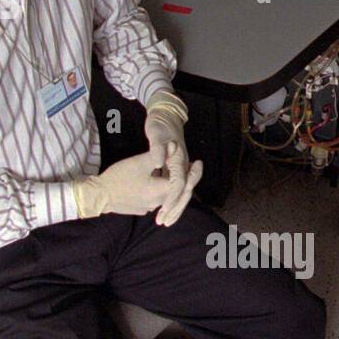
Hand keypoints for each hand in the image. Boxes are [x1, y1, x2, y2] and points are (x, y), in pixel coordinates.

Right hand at [73, 143, 185, 217]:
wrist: (99, 195)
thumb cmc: (119, 177)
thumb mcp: (139, 162)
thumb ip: (158, 154)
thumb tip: (173, 145)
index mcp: (160, 191)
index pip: (183, 183)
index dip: (192, 172)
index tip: (198, 161)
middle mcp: (158, 202)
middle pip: (179, 193)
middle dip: (189, 179)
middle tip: (195, 166)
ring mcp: (149, 207)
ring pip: (169, 196)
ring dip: (176, 184)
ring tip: (179, 171)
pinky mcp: (141, 207)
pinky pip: (159, 199)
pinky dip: (165, 189)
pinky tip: (161, 180)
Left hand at [143, 89, 202, 225]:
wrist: (166, 116)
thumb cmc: (160, 126)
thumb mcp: (156, 136)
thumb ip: (158, 149)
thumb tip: (159, 161)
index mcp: (179, 160)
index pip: (178, 185)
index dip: (171, 199)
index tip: (162, 211)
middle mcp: (181, 166)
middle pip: (182, 192)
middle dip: (173, 208)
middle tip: (162, 222)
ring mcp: (178, 168)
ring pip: (178, 192)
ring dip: (172, 206)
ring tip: (162, 220)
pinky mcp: (173, 168)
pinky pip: (173, 187)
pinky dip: (168, 198)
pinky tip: (159, 206)